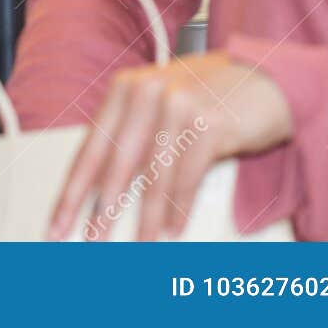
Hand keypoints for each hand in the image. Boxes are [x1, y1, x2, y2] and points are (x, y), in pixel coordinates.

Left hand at [46, 50, 294, 241]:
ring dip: (146, 219)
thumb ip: (132, 136)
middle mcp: (147, 92)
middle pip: (115, 165)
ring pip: (153, 178)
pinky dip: (179, 210)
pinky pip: (187, 178)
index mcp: (125, 89)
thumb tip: (97, 189)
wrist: (270, 80)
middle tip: (91, 242)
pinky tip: (170, 232)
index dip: (72, 191)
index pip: (91, 148)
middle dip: (102, 210)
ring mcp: (178, 106)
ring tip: (138, 247)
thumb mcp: (162, 106)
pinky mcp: (209, 124)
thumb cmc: (211, 98)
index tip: (57, 224)